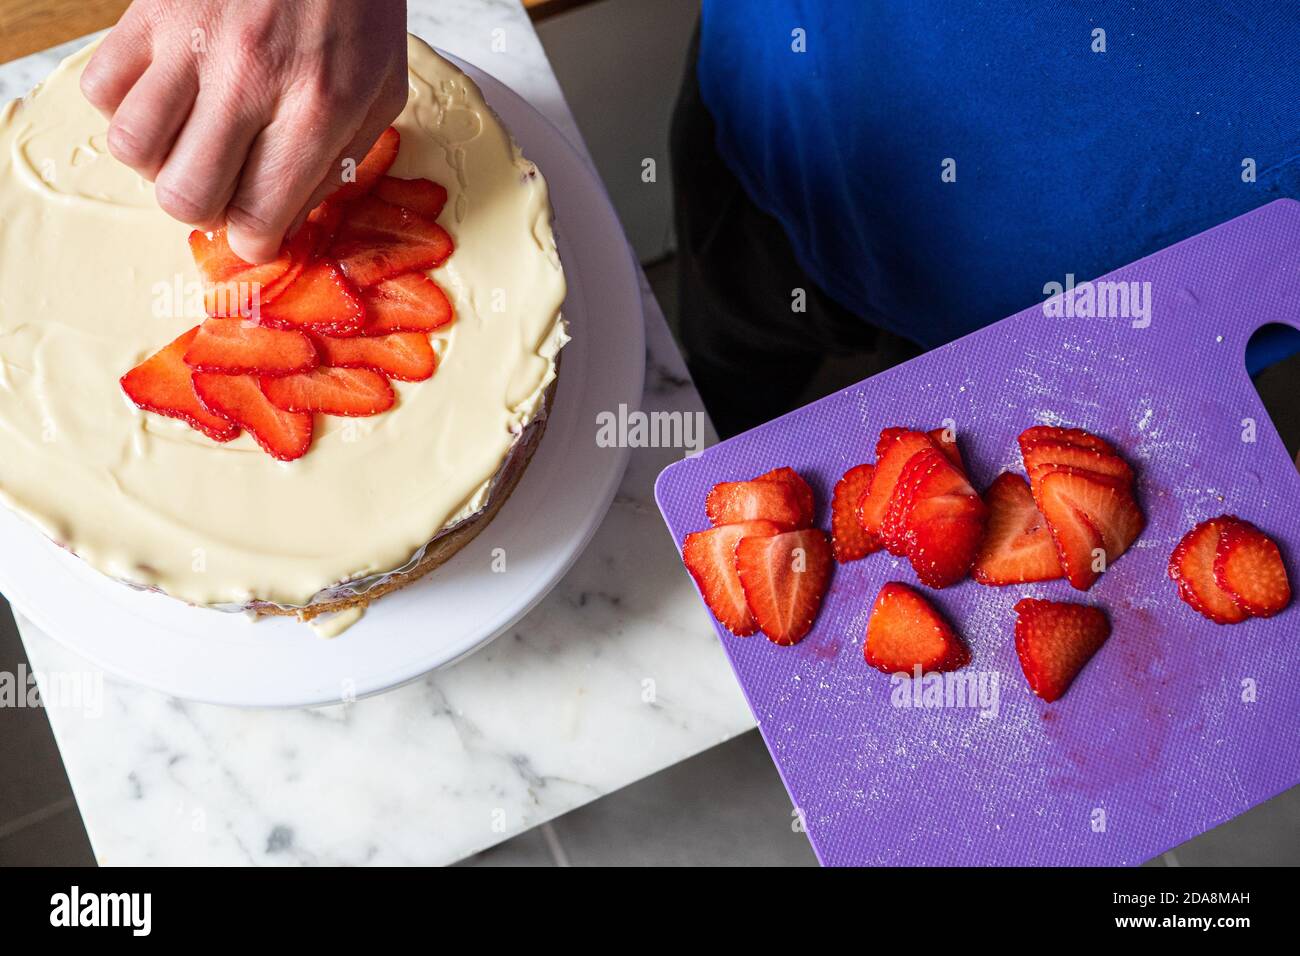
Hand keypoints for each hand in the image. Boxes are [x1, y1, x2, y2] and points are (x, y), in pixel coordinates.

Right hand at [81, 0, 408, 262]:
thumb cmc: (358, 8)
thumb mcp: (382, 91)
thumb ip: (339, 160)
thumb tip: (289, 219)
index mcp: (317, 109)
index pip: (256, 219)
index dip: (253, 240)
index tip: (258, 229)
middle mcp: (248, 80)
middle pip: (185, 196)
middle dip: (205, 207)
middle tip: (226, 183)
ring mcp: (191, 42)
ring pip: (133, 149)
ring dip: (160, 160)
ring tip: (192, 140)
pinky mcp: (149, 10)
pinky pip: (102, 89)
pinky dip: (125, 107)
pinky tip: (165, 97)